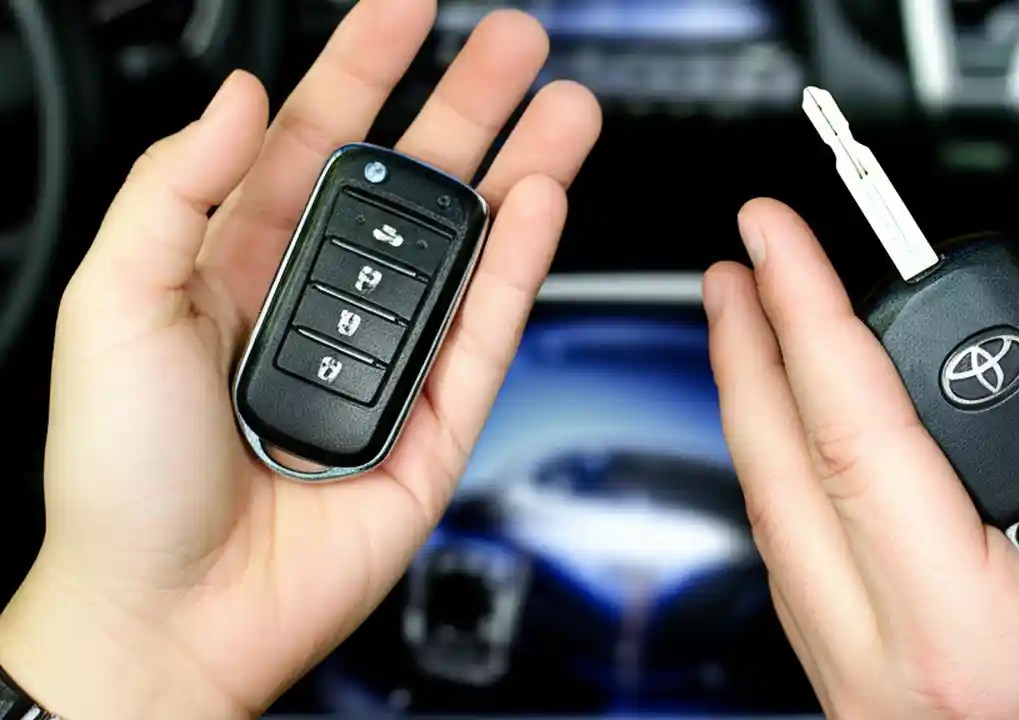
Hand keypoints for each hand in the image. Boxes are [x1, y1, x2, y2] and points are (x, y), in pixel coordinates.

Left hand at [0, 2, 599, 716]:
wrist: (172, 610)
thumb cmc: (120, 478)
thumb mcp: (110, 305)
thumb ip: (176, 188)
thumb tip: (242, 98)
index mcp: (240, 262)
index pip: (317, 138)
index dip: (363, 63)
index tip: (407, 7)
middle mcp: (324, 302)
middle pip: (413, 180)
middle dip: (468, 102)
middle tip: (518, 42)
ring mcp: (387, 358)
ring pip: (469, 246)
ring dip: (520, 169)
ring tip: (566, 108)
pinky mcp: (435, 420)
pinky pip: (488, 327)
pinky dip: (521, 261)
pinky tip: (544, 199)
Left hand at [704, 199, 1018, 718]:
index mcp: (967, 635)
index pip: (852, 433)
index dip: (806, 311)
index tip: (774, 234)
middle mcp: (886, 670)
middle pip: (778, 476)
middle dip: (747, 354)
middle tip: (738, 270)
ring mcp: (860, 688)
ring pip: (772, 527)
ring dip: (754, 414)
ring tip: (754, 332)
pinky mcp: (861, 690)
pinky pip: (794, 571)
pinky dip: (782, 484)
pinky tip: (794, 436)